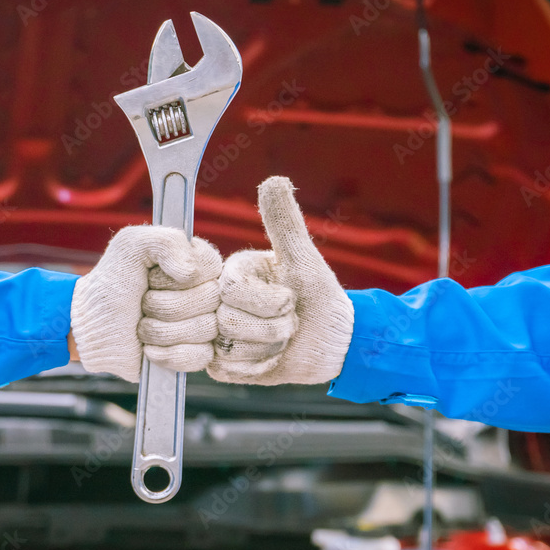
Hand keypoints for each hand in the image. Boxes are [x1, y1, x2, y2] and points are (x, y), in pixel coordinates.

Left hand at [70, 226, 220, 381]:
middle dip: (164, 304)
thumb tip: (192, 273)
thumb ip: (165, 241)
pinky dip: (167, 353)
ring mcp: (204, 326)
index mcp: (196, 264)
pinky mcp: (196, 356)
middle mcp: (206, 293)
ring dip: (160, 329)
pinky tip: (148, 348)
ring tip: (141, 325)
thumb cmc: (112, 283)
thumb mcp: (130, 246)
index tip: (151, 277)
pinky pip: (199, 357)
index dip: (176, 276)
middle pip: (209, 299)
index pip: (211, 266)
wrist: (92, 326)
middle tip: (142, 303)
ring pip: (204, 329)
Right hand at [208, 176, 353, 384]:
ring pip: (231, 347)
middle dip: (273, 327)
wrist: (332, 342)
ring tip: (282, 338)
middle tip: (290, 321)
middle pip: (229, 321)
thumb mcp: (303, 259)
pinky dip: (259, 367)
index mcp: (232, 273)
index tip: (290, 299)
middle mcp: (218, 302)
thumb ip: (284, 222)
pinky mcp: (220, 363)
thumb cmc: (319, 297)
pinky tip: (271, 358)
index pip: (232, 290)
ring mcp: (216, 333)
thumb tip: (273, 180)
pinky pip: (229, 369)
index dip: (269, 301)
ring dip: (269, 348)